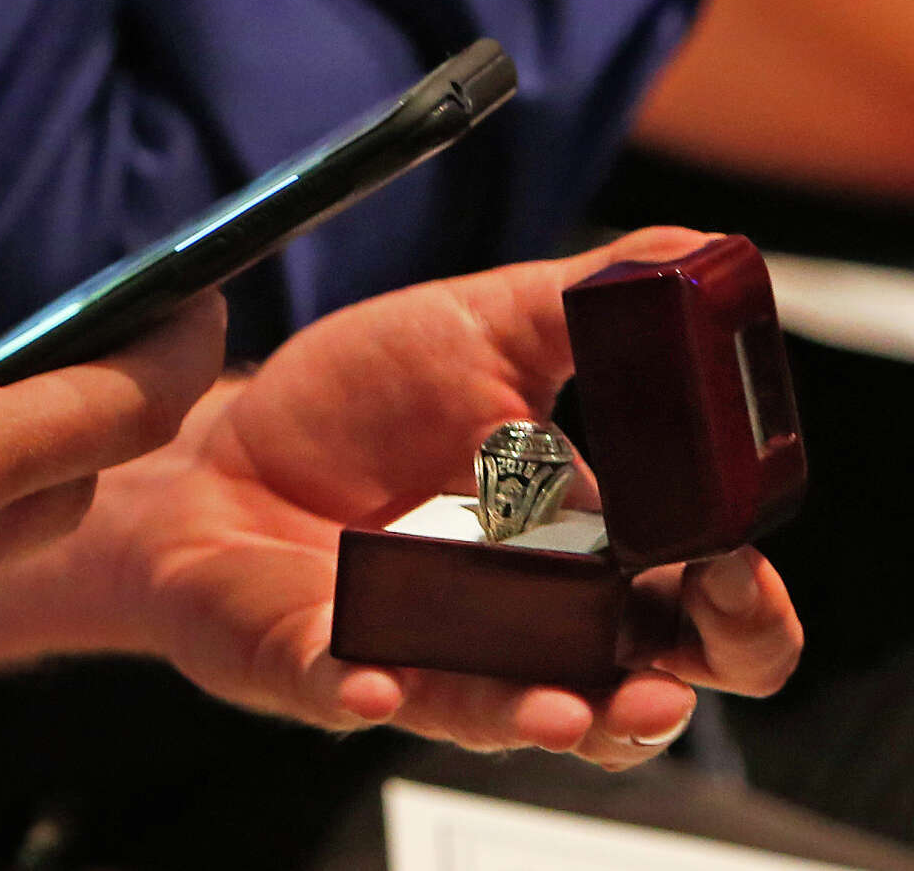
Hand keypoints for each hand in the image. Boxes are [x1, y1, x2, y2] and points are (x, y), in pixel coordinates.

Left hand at [0, 227, 801, 768]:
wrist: (228, 447)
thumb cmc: (357, 406)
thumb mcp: (480, 333)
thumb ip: (585, 304)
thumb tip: (695, 252)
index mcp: (576, 558)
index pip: (694, 619)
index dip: (742, 613)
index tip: (739, 566)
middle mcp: (513, 630)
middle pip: (621, 707)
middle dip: (661, 696)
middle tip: (673, 666)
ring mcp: (419, 657)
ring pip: (500, 719)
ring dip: (537, 719)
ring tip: (565, 708)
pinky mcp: (324, 666)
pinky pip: (350, 697)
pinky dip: (365, 691)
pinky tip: (371, 678)